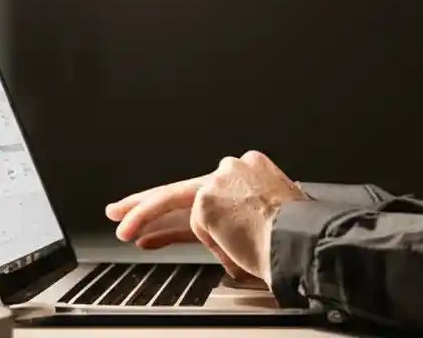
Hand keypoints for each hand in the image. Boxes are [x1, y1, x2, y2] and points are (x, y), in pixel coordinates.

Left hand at [105, 151, 308, 285]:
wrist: (302, 235)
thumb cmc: (296, 233)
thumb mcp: (271, 219)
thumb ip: (241, 219)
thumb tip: (222, 236)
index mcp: (253, 172)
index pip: (209, 190)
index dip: (186, 207)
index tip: (170, 219)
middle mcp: (235, 169)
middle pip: (183, 187)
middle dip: (147, 201)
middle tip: (121, 210)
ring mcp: (219, 181)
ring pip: (174, 201)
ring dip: (145, 216)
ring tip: (124, 228)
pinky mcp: (207, 199)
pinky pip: (196, 230)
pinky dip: (211, 246)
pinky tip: (224, 253)